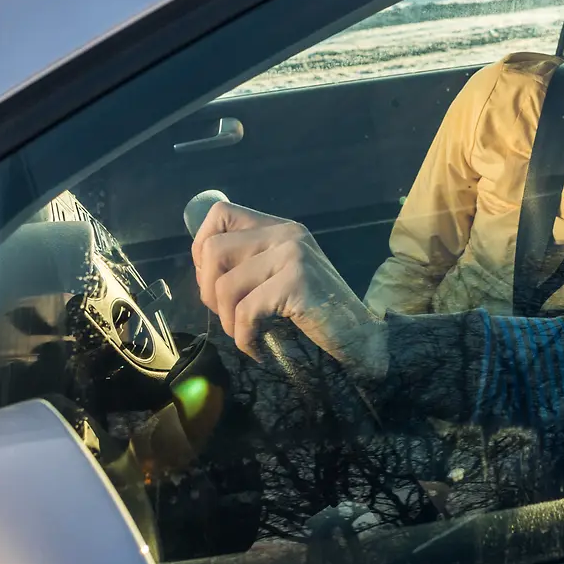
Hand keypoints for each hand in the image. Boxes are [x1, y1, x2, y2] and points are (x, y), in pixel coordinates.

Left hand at [191, 200, 385, 378]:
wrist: (361, 338)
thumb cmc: (317, 314)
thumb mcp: (279, 276)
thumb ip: (248, 263)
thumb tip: (202, 271)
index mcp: (279, 227)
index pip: (220, 214)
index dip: (201, 248)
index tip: (213, 282)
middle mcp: (286, 233)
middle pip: (213, 250)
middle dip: (210, 292)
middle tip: (230, 316)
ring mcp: (293, 255)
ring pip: (225, 285)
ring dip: (228, 320)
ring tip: (245, 335)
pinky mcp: (297, 283)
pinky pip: (246, 311)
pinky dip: (244, 338)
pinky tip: (257, 349)